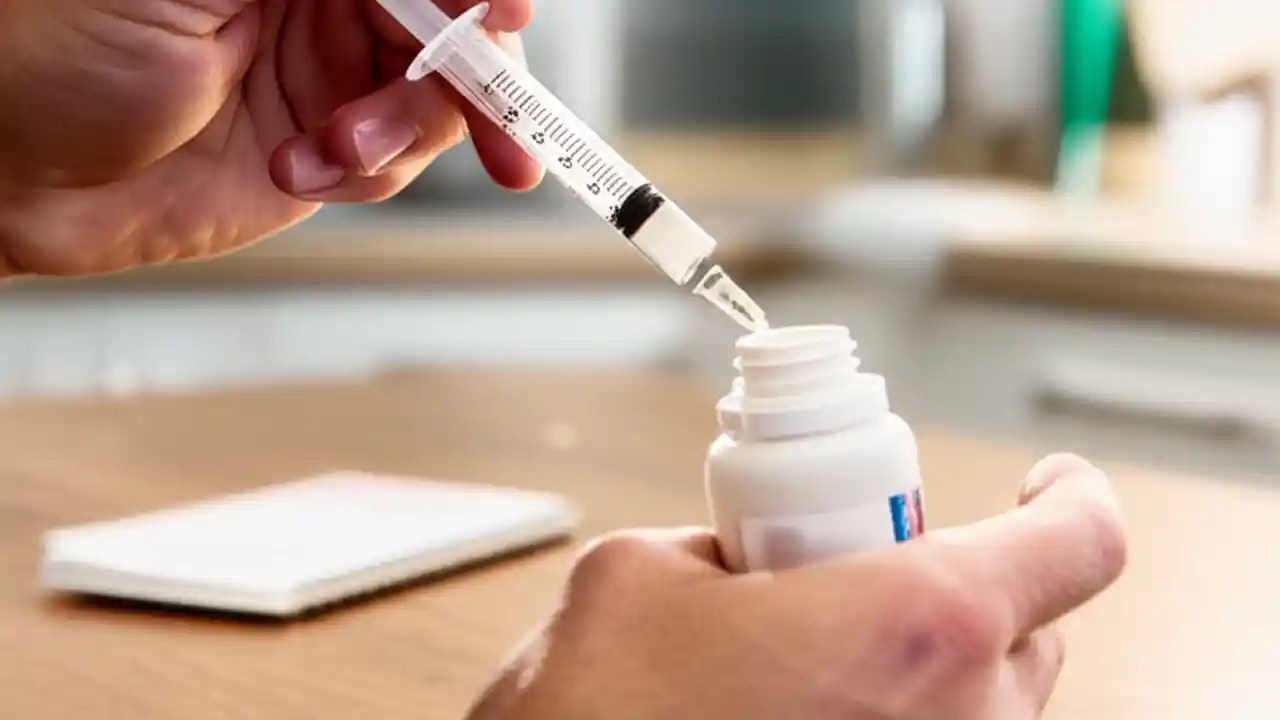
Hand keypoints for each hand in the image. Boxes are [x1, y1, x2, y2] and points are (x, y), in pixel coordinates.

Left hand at [0, 0, 539, 276]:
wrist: (14, 176)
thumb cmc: (60, 44)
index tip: (502, 20)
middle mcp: (324, 0)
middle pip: (452, 25)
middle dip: (469, 77)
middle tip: (498, 126)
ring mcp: (330, 75)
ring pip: (437, 101)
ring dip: (399, 136)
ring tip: (328, 153)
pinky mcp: (327, 148)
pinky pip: (397, 161)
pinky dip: (366, 174)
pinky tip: (303, 170)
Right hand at [467, 454, 1126, 719]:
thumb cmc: (604, 717)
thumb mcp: (642, 570)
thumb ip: (722, 538)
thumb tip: (744, 552)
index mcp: (920, 625)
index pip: (1078, 542)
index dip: (1070, 499)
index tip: (1048, 484)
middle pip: (1029, 629)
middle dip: (958, 588)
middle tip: (868, 573)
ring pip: (985, 705)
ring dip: (924, 666)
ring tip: (814, 661)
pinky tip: (802, 715)